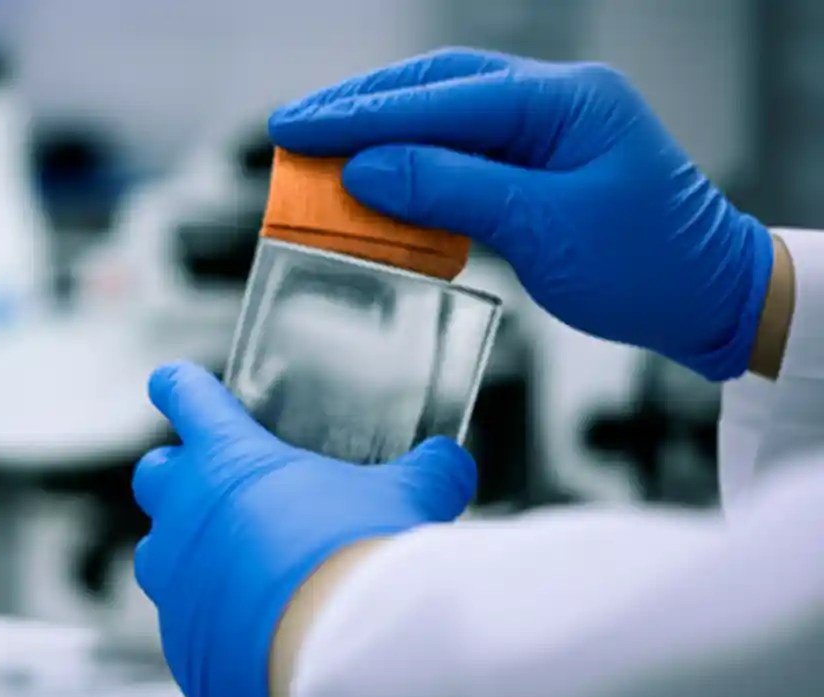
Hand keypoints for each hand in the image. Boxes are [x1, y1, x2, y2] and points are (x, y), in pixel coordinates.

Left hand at [133, 361, 475, 696]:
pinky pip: (181, 616)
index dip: (179, 385)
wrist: (342, 652)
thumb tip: (448, 462)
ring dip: (185, 548)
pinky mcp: (181, 639)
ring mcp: (176, 578)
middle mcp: (187, 512)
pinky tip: (246, 619)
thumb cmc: (363, 558)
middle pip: (155, 473)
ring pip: (157, 551)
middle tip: (208, 481)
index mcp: (231, 457)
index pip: (188, 397)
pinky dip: (206, 611)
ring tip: (229, 559)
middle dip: (176, 472)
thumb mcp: (407, 497)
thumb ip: (426, 472)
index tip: (171, 382)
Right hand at [268, 47, 773, 380]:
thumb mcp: (545, 229)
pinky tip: (372, 177)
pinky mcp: (537, 165)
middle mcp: (553, 100)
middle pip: (435, 87)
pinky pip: (459, 153)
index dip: (361, 115)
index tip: (295, 128)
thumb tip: (366, 169)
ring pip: (442, 115)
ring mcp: (546, 129)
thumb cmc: (648, 268)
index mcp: (565, 100)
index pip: (441, 97)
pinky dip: (410, 164)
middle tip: (291, 128)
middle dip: (359, 107)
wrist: (711, 302)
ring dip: (378, 131)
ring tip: (316, 147)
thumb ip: (452, 189)